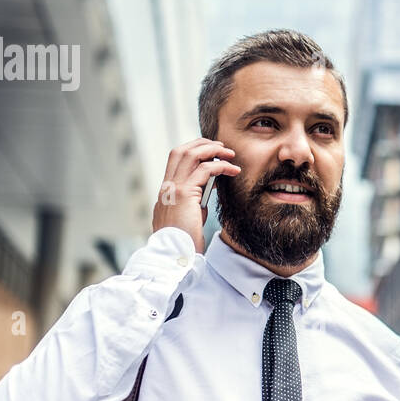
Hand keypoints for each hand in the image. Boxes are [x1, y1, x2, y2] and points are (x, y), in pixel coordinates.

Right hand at [152, 139, 240, 253]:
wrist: (174, 256)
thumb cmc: (184, 242)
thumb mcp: (188, 217)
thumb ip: (193, 201)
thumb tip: (206, 191)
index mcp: (165, 192)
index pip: (175, 161)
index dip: (193, 152)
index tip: (211, 154)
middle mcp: (166, 187)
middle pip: (180, 151)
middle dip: (201, 144)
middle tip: (221, 146)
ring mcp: (173, 188)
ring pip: (190, 154)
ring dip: (213, 150)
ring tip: (230, 154)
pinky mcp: (183, 194)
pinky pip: (205, 170)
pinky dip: (221, 166)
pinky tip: (233, 170)